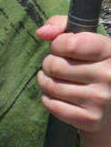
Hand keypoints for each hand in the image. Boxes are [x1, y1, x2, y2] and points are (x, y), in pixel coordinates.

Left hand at [35, 17, 110, 131]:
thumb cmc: (97, 67)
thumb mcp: (89, 42)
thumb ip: (64, 27)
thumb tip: (42, 32)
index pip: (69, 44)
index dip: (57, 45)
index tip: (61, 48)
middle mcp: (110, 76)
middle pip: (55, 65)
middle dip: (49, 63)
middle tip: (55, 66)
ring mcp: (101, 99)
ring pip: (51, 85)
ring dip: (45, 80)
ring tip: (53, 78)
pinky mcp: (90, 119)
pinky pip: (52, 105)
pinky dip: (48, 98)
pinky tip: (56, 94)